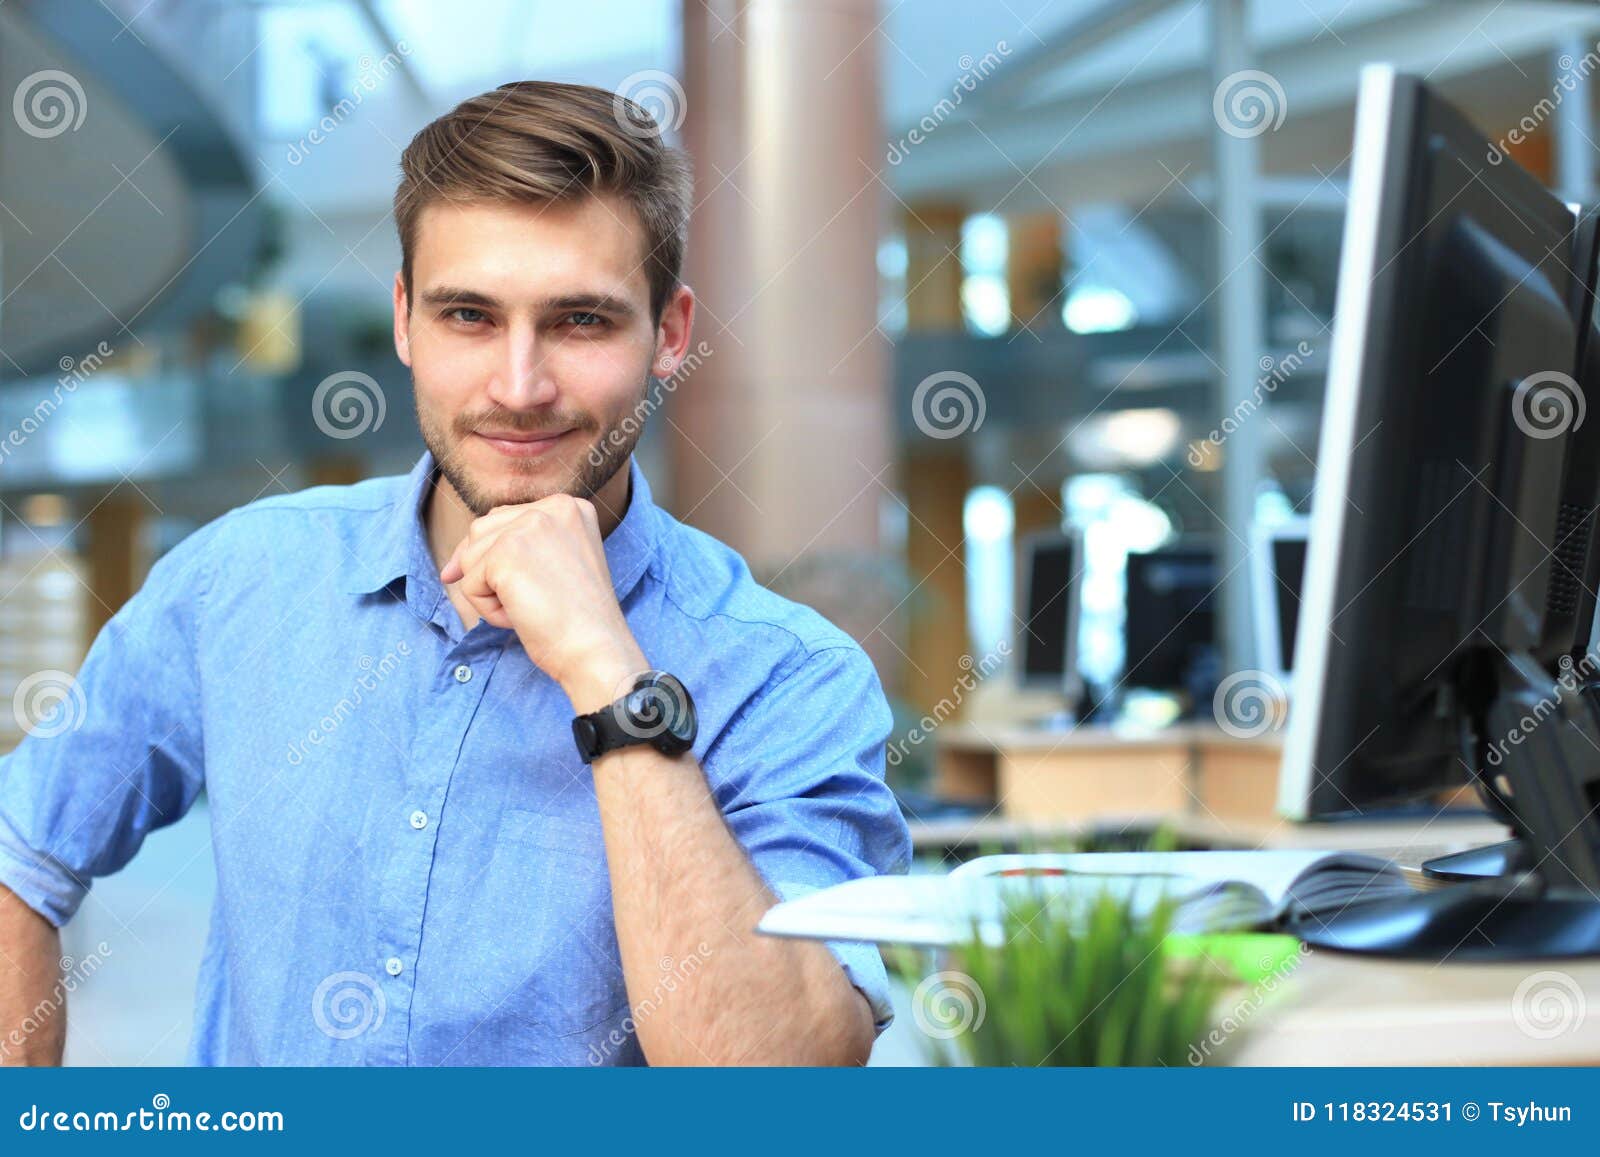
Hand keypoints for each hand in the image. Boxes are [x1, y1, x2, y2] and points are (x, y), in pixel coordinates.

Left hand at [438, 493, 646, 709]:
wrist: (597, 649)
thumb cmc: (579, 620)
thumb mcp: (558, 566)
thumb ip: (521, 547)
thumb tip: (452, 566)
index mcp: (570, 507)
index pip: (506, 518)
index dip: (493, 554)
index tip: (513, 586)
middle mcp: (552, 507)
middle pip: (481, 532)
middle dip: (487, 572)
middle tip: (525, 603)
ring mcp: (529, 526)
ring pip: (470, 558)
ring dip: (489, 593)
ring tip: (528, 609)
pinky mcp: (506, 553)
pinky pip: (469, 585)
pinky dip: (488, 611)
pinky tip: (521, 617)